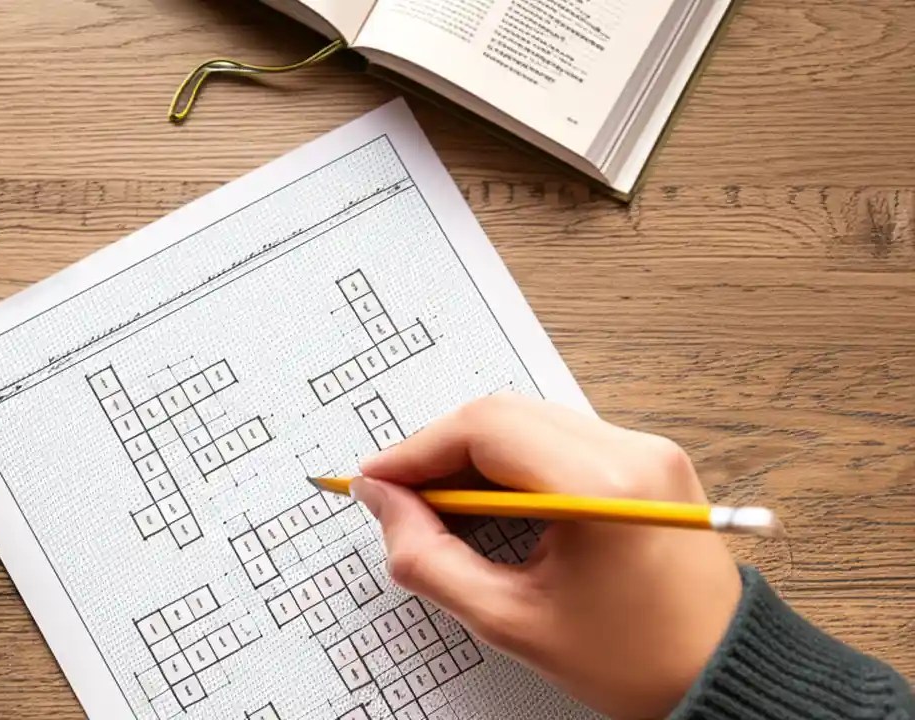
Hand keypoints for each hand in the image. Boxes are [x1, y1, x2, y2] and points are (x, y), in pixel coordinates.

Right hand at [353, 393, 741, 719]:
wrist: (719, 673)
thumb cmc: (634, 660)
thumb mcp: (510, 620)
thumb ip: (429, 558)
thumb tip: (384, 504)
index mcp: (600, 488)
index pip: (483, 429)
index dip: (416, 450)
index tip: (377, 481)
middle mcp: (630, 451)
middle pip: (502, 413)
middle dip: (440, 450)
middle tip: (403, 497)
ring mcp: (646, 448)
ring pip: (528, 419)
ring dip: (474, 453)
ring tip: (444, 507)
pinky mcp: (649, 457)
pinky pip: (559, 435)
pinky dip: (512, 459)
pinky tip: (492, 502)